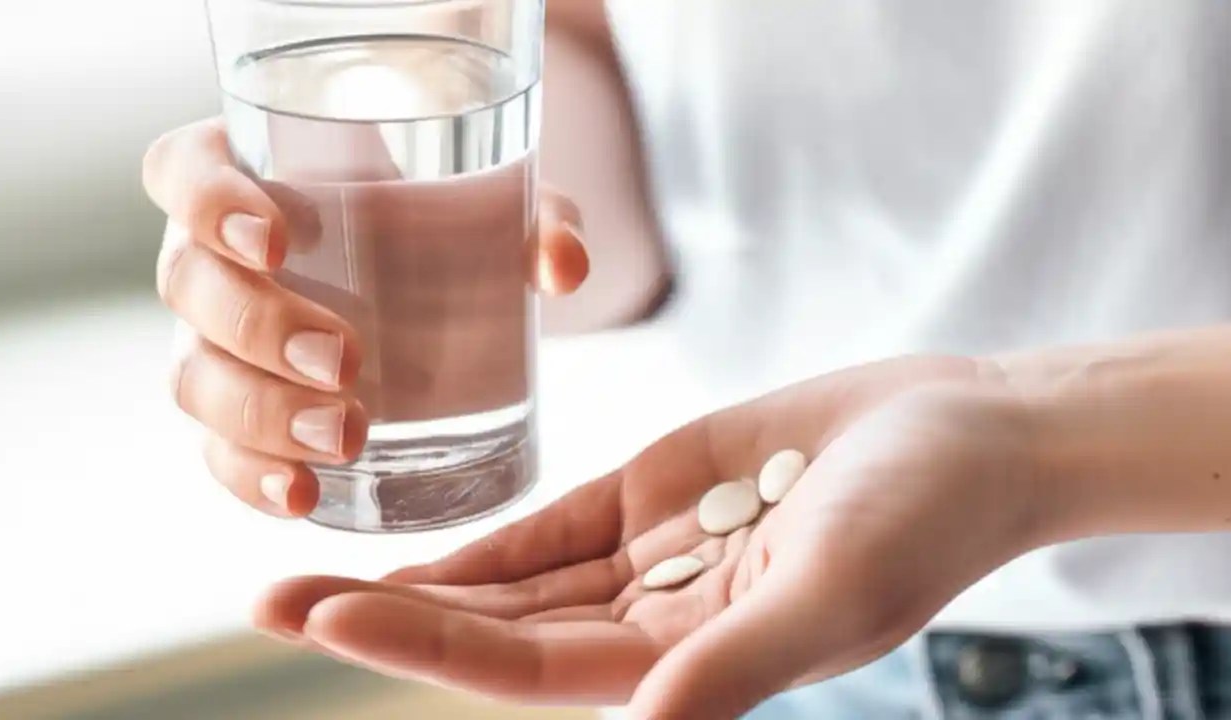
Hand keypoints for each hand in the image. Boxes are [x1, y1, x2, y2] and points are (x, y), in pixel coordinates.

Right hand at [142, 118, 588, 516]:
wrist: (426, 273)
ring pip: (194, 377)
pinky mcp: (239, 411)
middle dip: (260, 329)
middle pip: (189, 286)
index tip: (281, 241)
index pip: (184, 174)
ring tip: (345, 439)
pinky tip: (304, 495)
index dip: (210, 205)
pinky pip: (217, 449)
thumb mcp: (496, 202)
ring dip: (259, 415)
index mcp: (244, 175)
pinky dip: (251, 477)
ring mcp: (212, 339)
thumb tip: (562, 266)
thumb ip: (536, 218)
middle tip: (346, 363)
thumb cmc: (440, 217)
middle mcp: (210, 257)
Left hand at [252, 356, 1047, 717]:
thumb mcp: (835, 590)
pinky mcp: (659, 493)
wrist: (966, 434)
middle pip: (495, 632)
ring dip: (416, 578)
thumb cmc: (922, 519)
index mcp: (685, 664)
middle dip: (386, 618)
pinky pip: (553, 524)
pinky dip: (484, 535)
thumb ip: (736, 663)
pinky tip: (417, 541)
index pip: (527, 667)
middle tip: (264, 600)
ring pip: (510, 581)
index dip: (426, 644)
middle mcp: (654, 623)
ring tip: (305, 573)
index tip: (326, 615)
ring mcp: (652, 559)